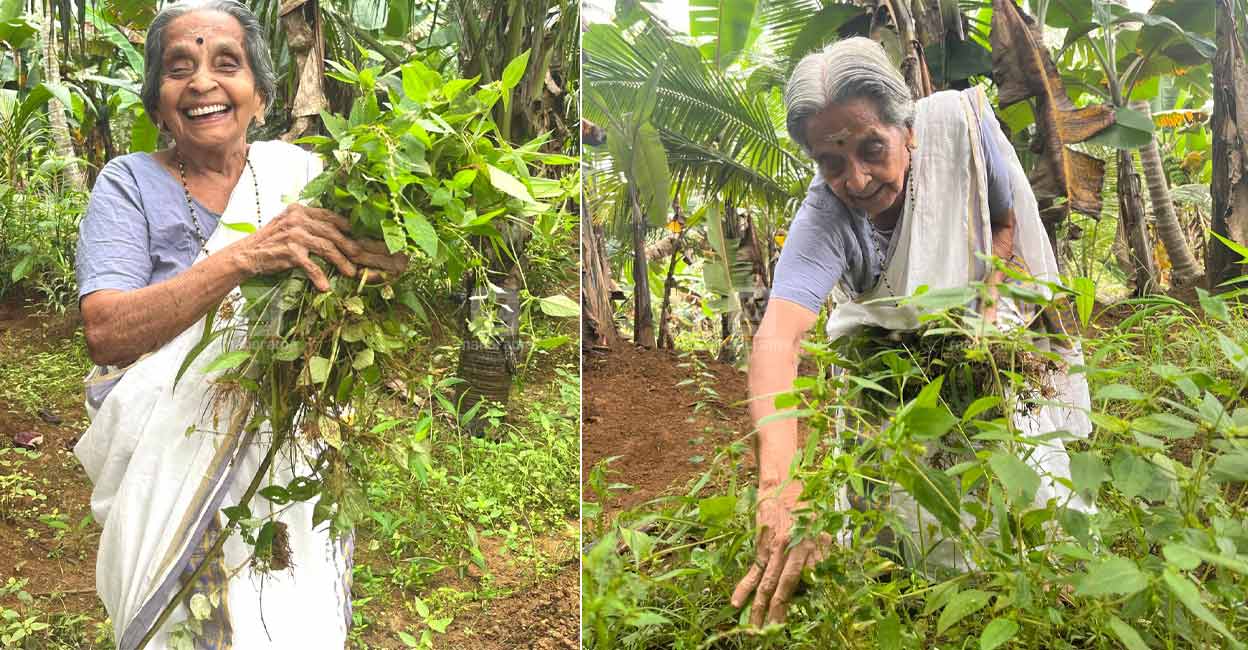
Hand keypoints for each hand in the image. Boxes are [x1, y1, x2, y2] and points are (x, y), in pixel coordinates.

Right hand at [236, 204, 407, 290]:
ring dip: (342, 262)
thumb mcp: (291, 227)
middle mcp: (298, 218)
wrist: (246, 255)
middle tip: (368, 258)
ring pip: (327, 247)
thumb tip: (342, 234)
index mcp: (301, 210)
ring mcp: (294, 233)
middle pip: (334, 232)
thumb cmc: (272, 244)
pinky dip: (319, 277)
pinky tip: (325, 287)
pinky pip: (311, 264)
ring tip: (351, 273)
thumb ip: (312, 226)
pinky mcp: (289, 250)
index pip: (333, 217)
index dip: (352, 229)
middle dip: (353, 247)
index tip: (367, 238)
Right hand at [730, 480, 830, 625]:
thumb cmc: (807, 507)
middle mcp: (792, 550)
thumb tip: (821, 583)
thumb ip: (823, 556)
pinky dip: (743, 588)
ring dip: (758, 608)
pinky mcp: (760, 545)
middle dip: (777, 613)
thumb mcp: (823, 530)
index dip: (803, 602)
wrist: (783, 482)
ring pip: (765, 583)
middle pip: (783, 588)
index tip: (800, 622)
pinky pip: (752, 571)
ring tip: (753, 629)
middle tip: (772, 634)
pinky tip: (736, 603)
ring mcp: (774, 548)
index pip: (807, 583)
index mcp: (811, 548)